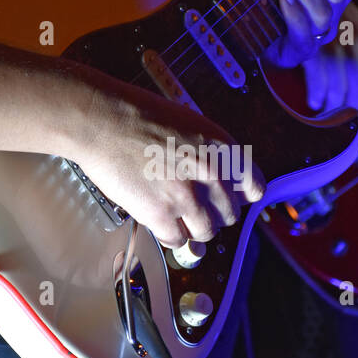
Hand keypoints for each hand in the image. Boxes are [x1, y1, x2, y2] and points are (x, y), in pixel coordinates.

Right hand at [69, 75, 264, 248]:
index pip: (254, 188)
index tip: (228, 201)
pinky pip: (177, 240)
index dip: (240, 197)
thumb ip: (210, 155)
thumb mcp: (190, 125)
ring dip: (193, 229)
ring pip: (206, 233)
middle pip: (229, 215)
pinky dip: (169, 237)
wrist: (103, 121)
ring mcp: (187, 196)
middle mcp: (211, 174)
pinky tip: (160, 224)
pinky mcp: (161, 214)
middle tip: (195, 209)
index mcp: (223, 148)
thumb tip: (218, 185)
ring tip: (178, 218)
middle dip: (213, 214)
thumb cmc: (138, 116)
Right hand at [303, 2, 357, 113]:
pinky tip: (315, 102)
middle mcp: (354, 38)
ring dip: (334, 103)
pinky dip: (317, 94)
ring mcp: (334, 41)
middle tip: (345, 112)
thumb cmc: (326, 12)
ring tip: (328, 110)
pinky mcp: (313, 46)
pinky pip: (318, 78)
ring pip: (339, 84)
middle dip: (353, 103)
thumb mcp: (351, 22)